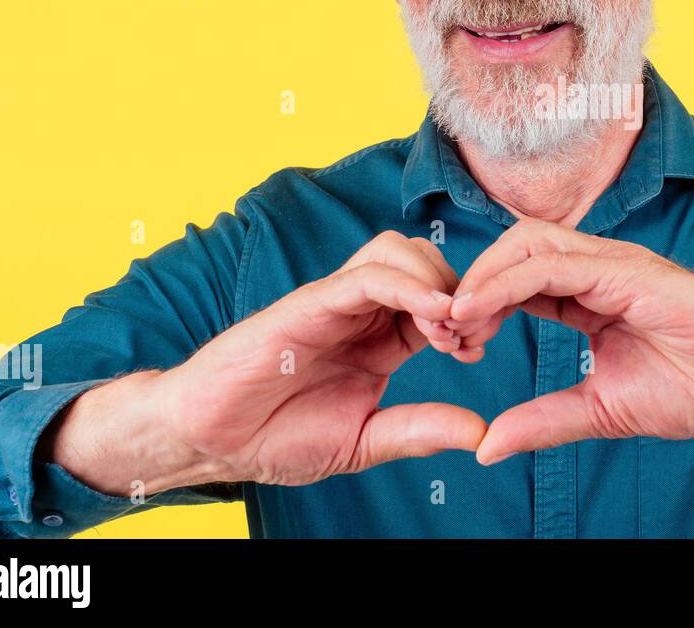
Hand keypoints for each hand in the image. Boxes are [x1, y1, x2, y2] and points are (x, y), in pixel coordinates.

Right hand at [49, 231, 487, 493]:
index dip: (467, 316)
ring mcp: (334, 302)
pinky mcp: (309, 303)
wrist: (212, 440)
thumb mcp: (364, 440)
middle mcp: (361, 311)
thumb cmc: (278, 437)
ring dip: (436, 281)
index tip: (478, 349)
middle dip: (459, 291)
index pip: (437, 300)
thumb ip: (418, 431)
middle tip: (468, 336)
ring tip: (449, 329)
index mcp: (379, 338)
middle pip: (426, 263)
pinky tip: (433, 314)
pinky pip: (367, 276)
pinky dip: (408, 285)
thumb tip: (481, 434)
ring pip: (400, 253)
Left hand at [447, 220, 693, 464]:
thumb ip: (544, 421)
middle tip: (444, 332)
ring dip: (481, 277)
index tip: (452, 345)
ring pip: (526, 243)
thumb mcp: (600, 411)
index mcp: (589, 294)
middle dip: (472, 283)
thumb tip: (487, 446)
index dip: (479, 305)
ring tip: (455, 321)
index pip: (517, 280)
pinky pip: (552, 262)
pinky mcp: (626, 268)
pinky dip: (507, 281)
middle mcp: (597, 267)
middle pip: (513, 249)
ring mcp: (612, 262)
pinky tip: (481, 312)